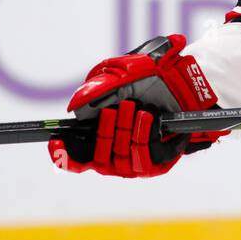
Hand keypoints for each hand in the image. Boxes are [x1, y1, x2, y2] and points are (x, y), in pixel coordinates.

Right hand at [48, 35, 220, 177]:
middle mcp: (114, 155)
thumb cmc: (147, 80)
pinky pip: (144, 158)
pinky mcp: (156, 164)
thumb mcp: (119, 76)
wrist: (183, 82)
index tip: (56, 141)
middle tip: (111, 111)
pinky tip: (146, 119)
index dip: (62, 155)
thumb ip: (96, 89)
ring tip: (133, 108)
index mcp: (99, 138)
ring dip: (124, 132)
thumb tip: (74, 105)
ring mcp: (134, 161)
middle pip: (98, 158)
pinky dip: (143, 137)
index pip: (75, 159)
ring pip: (120, 158)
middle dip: (104, 133)